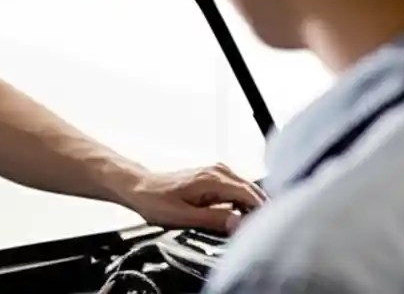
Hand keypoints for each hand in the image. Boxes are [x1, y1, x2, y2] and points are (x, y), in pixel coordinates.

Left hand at [120, 164, 266, 233]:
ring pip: (245, 190)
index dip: (260, 211)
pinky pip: (236, 190)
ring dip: (250, 207)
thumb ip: (214, 219)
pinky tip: (236, 217)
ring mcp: (216, 173)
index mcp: (213, 179)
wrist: (140, 188)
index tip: (263, 228)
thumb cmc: (157, 201)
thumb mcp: (184, 216)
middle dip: (259, 210)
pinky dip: (241, 203)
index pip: (249, 193)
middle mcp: (218, 172)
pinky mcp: (213, 178)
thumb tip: (239, 223)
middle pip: (251, 190)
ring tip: (247, 227)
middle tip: (259, 232)